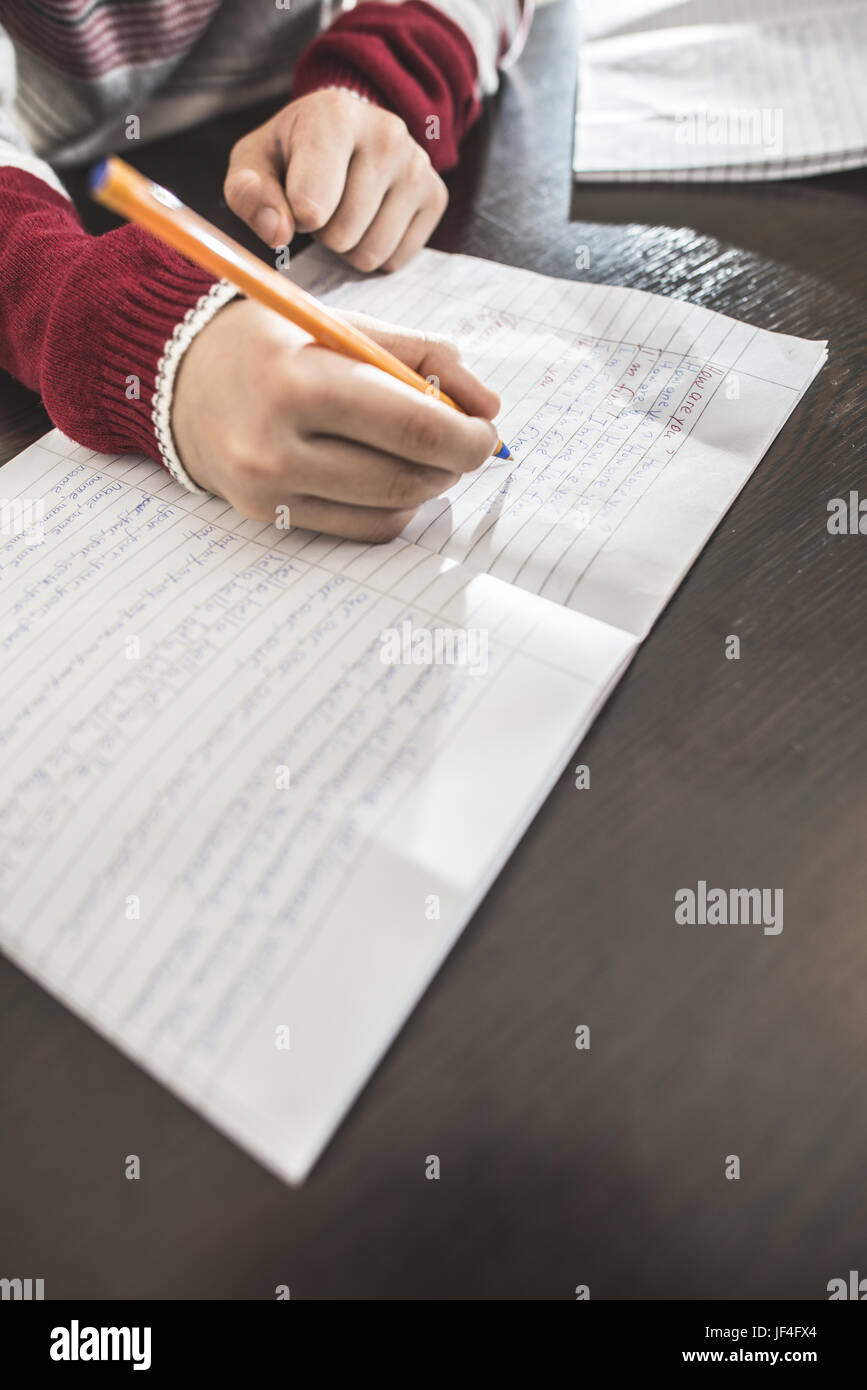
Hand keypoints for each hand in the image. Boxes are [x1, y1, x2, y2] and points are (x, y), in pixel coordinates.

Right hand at [171, 300, 499, 541]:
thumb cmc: (270, 344)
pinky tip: (388, 475)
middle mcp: (275, 442)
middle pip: (404, 475)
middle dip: (452, 463)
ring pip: (389, 509)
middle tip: (465, 444)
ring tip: (425, 454)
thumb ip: (421, 356)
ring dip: (427, 486)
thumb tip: (488, 407)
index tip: (484, 431)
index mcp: (297, 378)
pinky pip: (362, 528)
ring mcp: (269, 489)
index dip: (464, 436)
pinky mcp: (269, 517)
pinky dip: (393, 506)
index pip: (409, 423)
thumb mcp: (340, 325)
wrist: (179, 380)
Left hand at [223, 89, 447, 271]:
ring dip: (349, 247)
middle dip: (323, 233)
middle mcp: (386, 134)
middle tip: (323, 204)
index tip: (293, 194)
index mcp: (335, 114)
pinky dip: (377, 252)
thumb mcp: (253, 165)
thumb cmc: (290, 153)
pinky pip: (396, 259)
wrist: (344, 133)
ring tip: (345, 210)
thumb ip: (248, 195)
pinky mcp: (436, 195)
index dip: (293, 217)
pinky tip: (371, 218)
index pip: (311, 207)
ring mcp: (417, 165)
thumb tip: (277, 234)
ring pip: (371, 253)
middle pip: (341, 235)